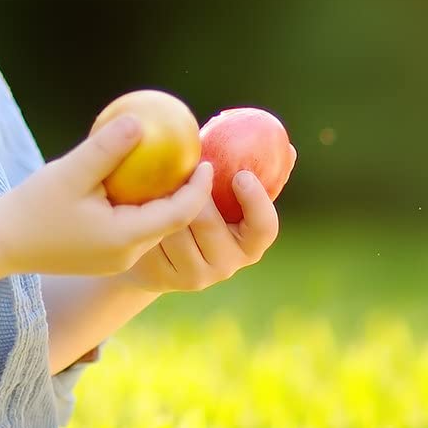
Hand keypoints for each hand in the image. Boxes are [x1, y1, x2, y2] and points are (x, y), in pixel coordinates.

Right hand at [0, 116, 217, 277]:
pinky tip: (141, 181)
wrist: (0, 244)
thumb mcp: (69, 171)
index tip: (207, 160)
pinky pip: (134, 229)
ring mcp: (114, 260)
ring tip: (175, 167)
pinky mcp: (103, 257)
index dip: (199, 189)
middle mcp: (126, 255)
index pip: (179, 214)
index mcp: (124, 238)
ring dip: (167, 201)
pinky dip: (144, 206)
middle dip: (189, 194)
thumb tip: (140, 120)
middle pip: (171, 223)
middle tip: (197, 159)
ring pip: (154, 228)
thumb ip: (106, 148)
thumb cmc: (32, 206)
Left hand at [116, 166, 280, 293]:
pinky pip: (154, 238)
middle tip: (179, 166)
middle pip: (208, 222)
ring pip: (176, 228)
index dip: (256, 202)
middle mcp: (228, 264)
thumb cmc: (201, 208)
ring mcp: (197, 276)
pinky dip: (145, 216)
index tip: (241, 175)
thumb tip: (289, 148)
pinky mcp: (166, 279)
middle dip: (191, 191)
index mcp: (251, 243)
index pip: (264, 228)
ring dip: (163, 200)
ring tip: (155, 180)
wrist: (159, 251)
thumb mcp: (225, 193)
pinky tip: (137, 204)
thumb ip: (251, 174)